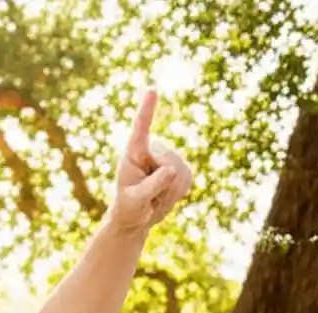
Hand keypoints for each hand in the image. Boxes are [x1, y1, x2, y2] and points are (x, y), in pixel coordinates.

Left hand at [107, 89, 192, 233]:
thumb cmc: (129, 206)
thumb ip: (152, 185)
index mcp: (133, 152)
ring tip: (156, 195)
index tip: (151, 91)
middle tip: (150, 195)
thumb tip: (171, 169)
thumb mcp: (135, 200)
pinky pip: (188, 177)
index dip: (147, 110)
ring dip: (171, 189)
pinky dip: (180, 190)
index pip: (141, 129)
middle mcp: (151, 149)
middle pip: (168, 161)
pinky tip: (167, 193)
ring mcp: (167, 156)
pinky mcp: (180, 165)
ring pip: (180, 170)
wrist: (138, 215)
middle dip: (164, 183)